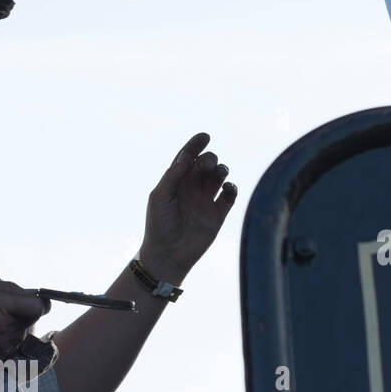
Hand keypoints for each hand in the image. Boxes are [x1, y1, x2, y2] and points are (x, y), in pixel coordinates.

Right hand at [0, 278, 49, 359]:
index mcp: (0, 306)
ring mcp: (3, 348)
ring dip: (12, 329)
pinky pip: (10, 347)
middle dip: (21, 314)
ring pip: (21, 335)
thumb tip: (31, 294)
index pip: (38, 307)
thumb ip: (9, 289)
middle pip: (30, 321)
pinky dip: (3, 342)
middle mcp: (5, 330)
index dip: (40, 303)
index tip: (34, 301)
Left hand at [138, 133, 237, 283]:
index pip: (188, 157)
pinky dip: (232, 188)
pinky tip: (227, 188)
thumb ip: (173, 174)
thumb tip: (187, 155)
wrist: (168, 254)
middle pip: (206, 163)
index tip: (204, 137)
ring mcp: (205, 200)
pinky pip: (230, 195)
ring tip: (218, 174)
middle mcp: (192, 188)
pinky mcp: (217, 214)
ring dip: (221, 170)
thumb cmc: (159, 225)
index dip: (196, 145)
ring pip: (219, 176)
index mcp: (176, 181)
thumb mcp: (160, 196)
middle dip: (209, 159)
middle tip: (205, 166)